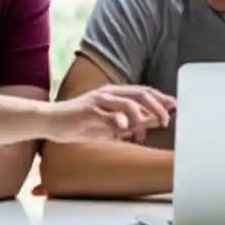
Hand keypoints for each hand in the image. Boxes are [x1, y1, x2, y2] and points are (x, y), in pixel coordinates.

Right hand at [44, 84, 175, 142]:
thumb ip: (129, 121)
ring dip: (140, 118)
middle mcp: (109, 93)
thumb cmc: (80, 123)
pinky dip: (120, 122)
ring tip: (142, 133)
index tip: (174, 106)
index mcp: (115, 93)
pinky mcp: (88, 111)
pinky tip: (124, 131)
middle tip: (166, 121)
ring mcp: (98, 100)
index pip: (143, 91)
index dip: (160, 98)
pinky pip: (109, 115)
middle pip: (140, 94)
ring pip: (128, 103)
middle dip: (157, 106)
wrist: (50, 121)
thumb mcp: (109, 124)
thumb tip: (153, 121)